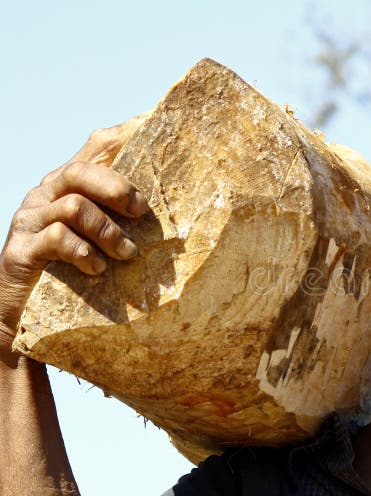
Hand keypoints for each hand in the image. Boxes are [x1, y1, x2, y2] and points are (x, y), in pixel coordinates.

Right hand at [0, 114, 148, 347]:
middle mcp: (44, 196)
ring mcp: (29, 221)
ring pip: (74, 206)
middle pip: (80, 172)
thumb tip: (166, 213)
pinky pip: (58, 239)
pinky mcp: (21, 250)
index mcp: (66, 186)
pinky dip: (85, 252)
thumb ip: (120, 219)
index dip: (122, 134)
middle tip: (142, 212)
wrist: (17, 309)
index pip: (94, 148)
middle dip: (118, 188)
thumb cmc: (66, 271)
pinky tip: (98, 268)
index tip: (151, 123)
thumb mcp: (95, 239)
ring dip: (108, 231)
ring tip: (126, 254)